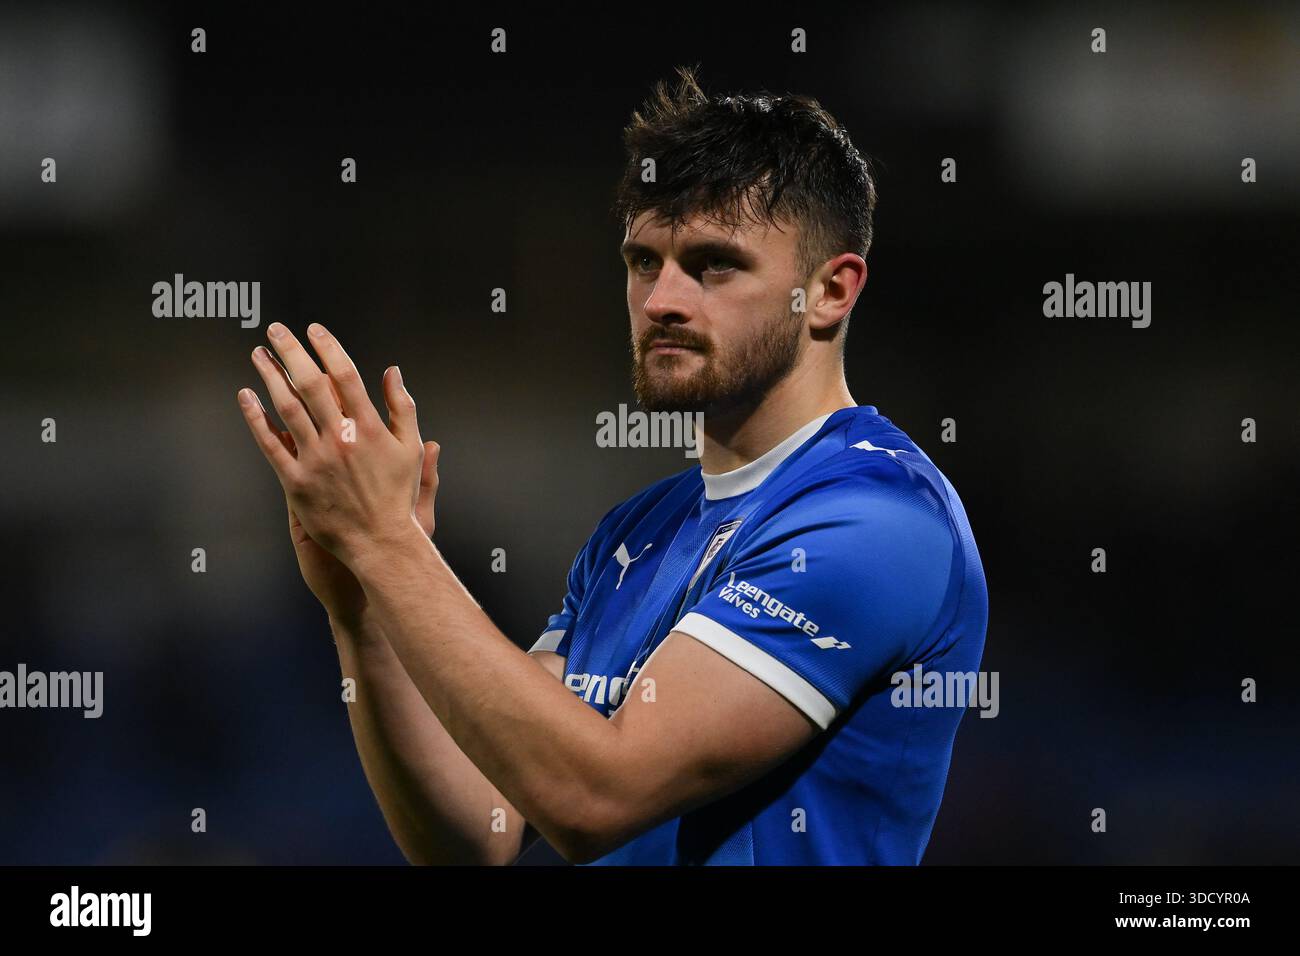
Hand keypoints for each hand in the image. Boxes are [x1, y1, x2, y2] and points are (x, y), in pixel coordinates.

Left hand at [237, 322, 438, 579]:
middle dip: (291, 351)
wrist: (379, 542)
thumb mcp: (410, 449)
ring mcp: (316, 461)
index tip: (313, 330)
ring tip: (259, 355)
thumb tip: (392, 372)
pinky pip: (271, 444)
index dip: (327, 347)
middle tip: (275, 330)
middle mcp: (341, 439)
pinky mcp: (296, 483)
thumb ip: (403, 407)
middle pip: (310, 383)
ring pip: (287, 408)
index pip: (345, 375)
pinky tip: (247, 397)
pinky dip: (256, 418)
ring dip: (270, 376)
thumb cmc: (397, 497)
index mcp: (369, 428)